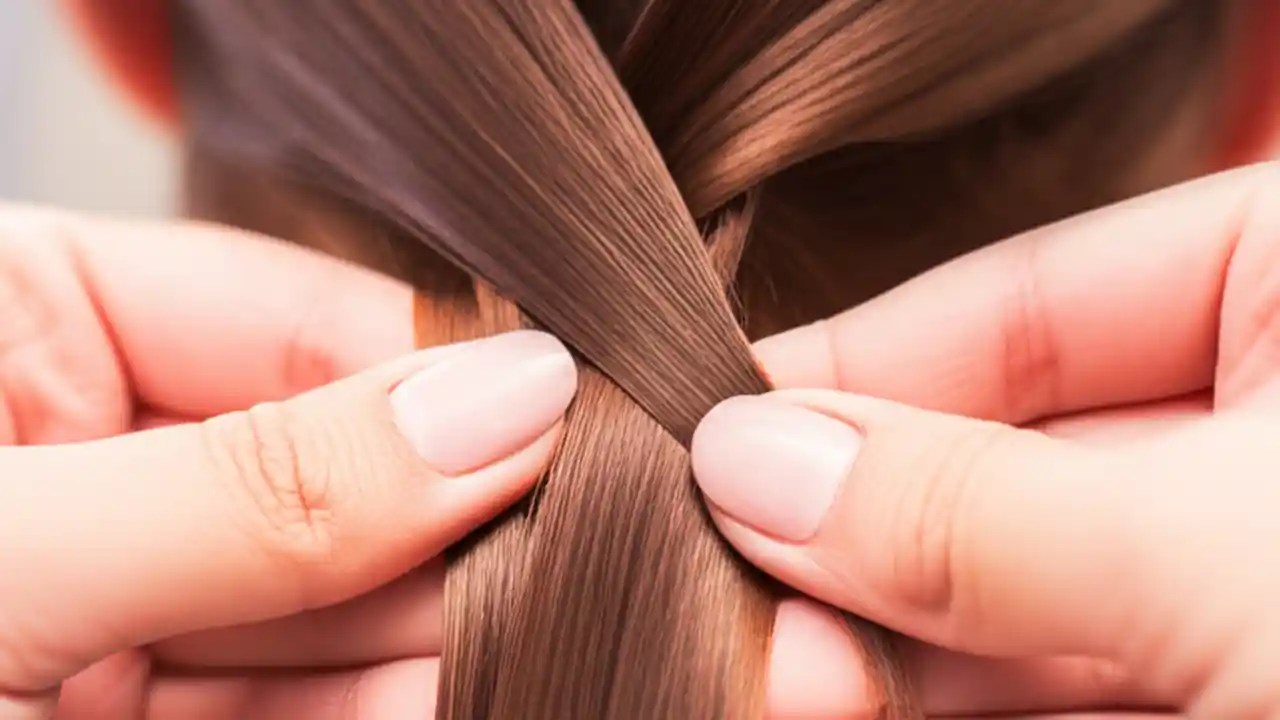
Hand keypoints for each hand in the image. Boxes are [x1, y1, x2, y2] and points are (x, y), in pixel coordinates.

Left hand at [0, 206, 576, 718]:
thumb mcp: (19, 557)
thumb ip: (260, 486)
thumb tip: (496, 405)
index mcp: (16, 333)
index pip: (273, 313)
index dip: (426, 362)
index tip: (556, 406)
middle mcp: (82, 460)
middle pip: (325, 462)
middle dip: (446, 507)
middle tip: (577, 524)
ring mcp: (118, 601)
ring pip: (331, 596)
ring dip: (444, 619)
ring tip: (548, 609)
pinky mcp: (146, 719)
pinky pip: (303, 702)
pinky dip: (394, 705)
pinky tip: (473, 686)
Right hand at [695, 163, 1279, 717]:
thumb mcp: (1221, 548)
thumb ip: (976, 511)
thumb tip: (755, 467)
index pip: (1042, 292)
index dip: (864, 359)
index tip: (726, 422)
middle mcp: (1276, 430)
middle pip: (1014, 450)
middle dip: (865, 520)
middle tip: (728, 559)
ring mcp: (1259, 572)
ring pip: (1032, 584)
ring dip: (889, 635)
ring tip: (770, 663)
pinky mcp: (1242, 692)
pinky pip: (1073, 683)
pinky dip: (964, 705)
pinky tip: (853, 705)